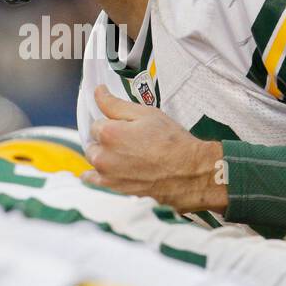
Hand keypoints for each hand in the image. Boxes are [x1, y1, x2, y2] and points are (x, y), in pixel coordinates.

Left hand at [83, 84, 227, 214]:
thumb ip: (115, 104)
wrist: (192, 175)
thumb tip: (97, 91)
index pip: (96, 124)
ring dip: (104, 160)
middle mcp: (102, 158)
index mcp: (109, 134)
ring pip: (95, 163)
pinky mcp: (114, 194)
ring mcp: (107, 178)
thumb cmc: (173, 143)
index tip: (126, 128)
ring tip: (128, 160)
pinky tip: (116, 175)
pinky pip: (95, 183)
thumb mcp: (147, 114)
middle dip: (106, 142)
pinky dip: (101, 178)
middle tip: (130, 144)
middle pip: (93, 145)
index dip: (112, 124)